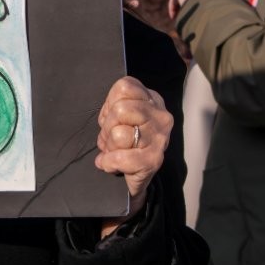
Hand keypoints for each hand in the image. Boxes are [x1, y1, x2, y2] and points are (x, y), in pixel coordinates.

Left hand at [95, 76, 170, 236]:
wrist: (135, 177)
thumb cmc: (124, 142)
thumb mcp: (119, 117)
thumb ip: (113, 107)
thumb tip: (104, 119)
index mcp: (152, 99)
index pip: (124, 87)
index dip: (109, 104)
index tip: (111, 118)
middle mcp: (160, 115)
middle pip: (120, 109)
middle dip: (107, 126)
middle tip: (110, 139)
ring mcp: (159, 138)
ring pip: (119, 132)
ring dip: (109, 145)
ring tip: (113, 151)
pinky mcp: (154, 159)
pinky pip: (121, 157)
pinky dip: (110, 162)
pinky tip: (110, 164)